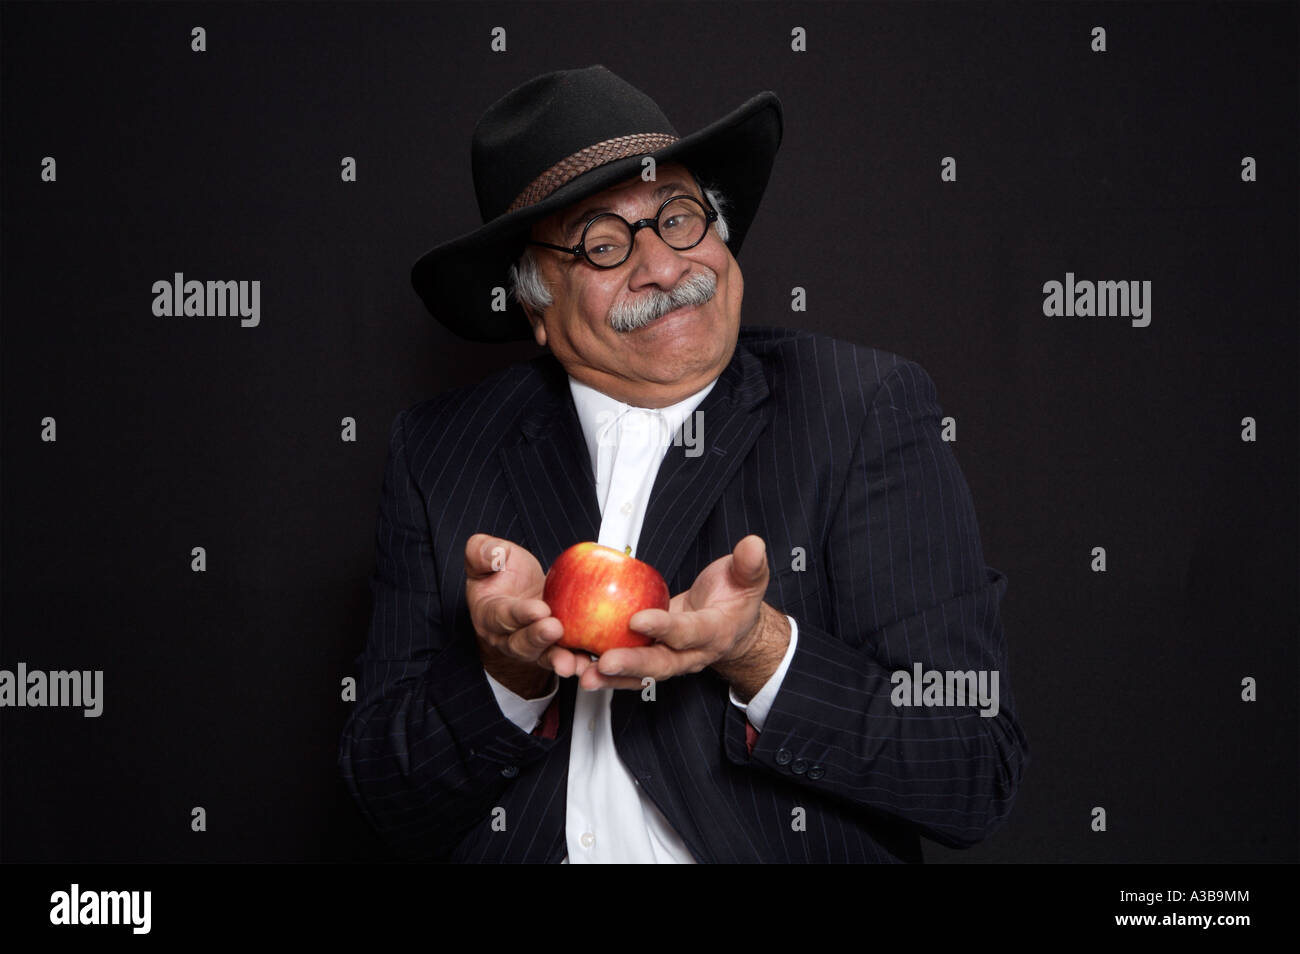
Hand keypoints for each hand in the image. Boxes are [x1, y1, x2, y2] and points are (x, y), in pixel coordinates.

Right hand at [464, 534, 593, 694]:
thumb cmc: (503, 572)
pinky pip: (563, 656)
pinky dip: (576, 661)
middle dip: (538, 638)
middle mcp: (507, 636)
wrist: (519, 589)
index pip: (503, 615)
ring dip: (557, 659)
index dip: (521, 614)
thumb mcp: (489, 554)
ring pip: (542, 656)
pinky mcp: (552, 648)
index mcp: (489, 613)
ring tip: (570, 660)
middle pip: (521, 643)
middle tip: (555, 629)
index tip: (540, 609)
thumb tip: (492, 554)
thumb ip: (483, 551)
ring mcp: (531, 646)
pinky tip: (588, 660)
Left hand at [578, 534, 788, 695]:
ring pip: (640, 673)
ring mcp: (670, 660)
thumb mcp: (749, 578)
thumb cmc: (735, 598)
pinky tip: (576, 664)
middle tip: (604, 661)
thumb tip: (752, 544)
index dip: (665, 628)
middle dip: (632, 664)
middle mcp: (691, 654)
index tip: (639, 620)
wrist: (733, 626)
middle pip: (660, 663)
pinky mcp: (652, 657)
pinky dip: (603, 670)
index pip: (688, 632)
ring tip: (582, 674)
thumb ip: (749, 564)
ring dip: (611, 677)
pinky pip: (628, 668)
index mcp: (715, 633)